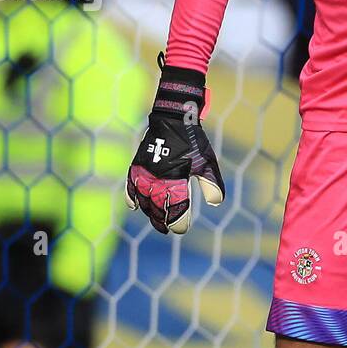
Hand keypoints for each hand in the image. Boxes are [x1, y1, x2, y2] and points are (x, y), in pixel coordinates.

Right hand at [125, 53, 224, 233]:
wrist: (173, 118)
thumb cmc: (193, 142)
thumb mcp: (207, 163)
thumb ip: (212, 185)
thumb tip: (215, 203)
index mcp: (175, 180)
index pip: (175, 210)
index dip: (178, 222)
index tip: (182, 229)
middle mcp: (156, 179)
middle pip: (157, 209)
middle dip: (162, 220)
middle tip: (168, 229)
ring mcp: (144, 173)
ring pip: (143, 201)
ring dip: (149, 212)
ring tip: (156, 220)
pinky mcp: (136, 166)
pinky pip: (130, 186)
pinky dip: (132, 197)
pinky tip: (134, 206)